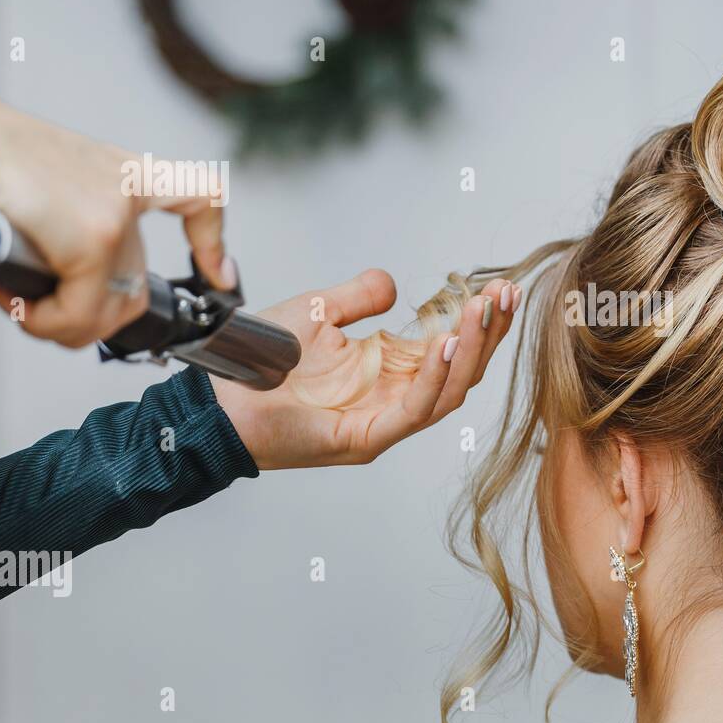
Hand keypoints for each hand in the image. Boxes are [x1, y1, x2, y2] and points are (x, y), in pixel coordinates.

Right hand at [0, 92, 232, 346]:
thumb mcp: (49, 182)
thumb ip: (77, 220)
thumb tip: (65, 279)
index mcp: (124, 173)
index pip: (199, 196)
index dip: (212, 243)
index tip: (222, 277)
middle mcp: (128, 191)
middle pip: (134, 288)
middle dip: (87, 317)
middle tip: (44, 311)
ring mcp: (116, 216)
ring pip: (110, 310)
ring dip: (61, 323)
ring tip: (22, 302)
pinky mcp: (94, 239)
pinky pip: (80, 313)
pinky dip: (43, 320)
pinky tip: (14, 297)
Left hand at [210, 269, 522, 468]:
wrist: (220, 399)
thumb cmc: (262, 364)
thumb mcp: (319, 312)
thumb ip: (359, 297)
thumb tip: (394, 285)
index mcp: (392, 371)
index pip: (454, 347)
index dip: (480, 320)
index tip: (499, 287)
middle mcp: (397, 399)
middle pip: (464, 370)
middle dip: (488, 332)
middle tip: (502, 295)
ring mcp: (386, 422)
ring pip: (449, 391)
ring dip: (471, 351)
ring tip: (481, 313)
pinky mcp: (367, 437)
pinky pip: (415, 409)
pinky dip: (434, 376)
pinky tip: (446, 344)